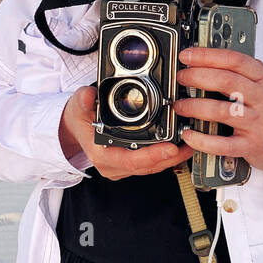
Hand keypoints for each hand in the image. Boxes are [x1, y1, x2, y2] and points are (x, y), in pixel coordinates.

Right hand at [58, 85, 196, 180]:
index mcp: (102, 155)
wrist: (73, 129)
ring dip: (172, 158)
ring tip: (190, 145)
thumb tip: (89, 94)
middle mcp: (113, 165)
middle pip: (147, 167)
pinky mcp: (130, 164)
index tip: (171, 148)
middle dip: (171, 158)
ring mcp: (122, 167)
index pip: (130, 161)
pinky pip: (151, 164)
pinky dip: (166, 157)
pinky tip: (179, 146)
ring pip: (152, 167)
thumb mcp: (77, 105)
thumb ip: (83, 99)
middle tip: (190, 144)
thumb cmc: (78, 119)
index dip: (152, 156)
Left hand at [174, 47, 262, 192]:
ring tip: (180, 105)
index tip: (187, 56)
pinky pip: (224, 144)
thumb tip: (200, 61)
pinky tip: (189, 134)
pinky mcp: (252, 145)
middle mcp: (261, 98)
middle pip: (227, 82)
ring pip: (223, 111)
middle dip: (198, 77)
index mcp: (262, 78)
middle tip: (181, 77)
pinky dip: (203, 140)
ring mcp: (257, 123)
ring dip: (195, 107)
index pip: (235, 60)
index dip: (208, 56)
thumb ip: (238, 72)